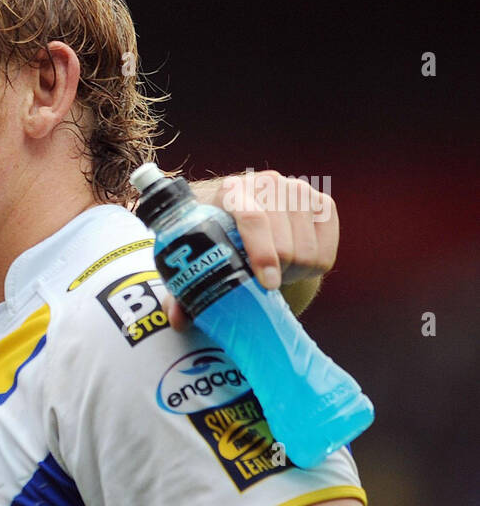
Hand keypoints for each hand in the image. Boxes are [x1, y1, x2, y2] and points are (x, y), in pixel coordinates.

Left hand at [166, 171, 338, 329]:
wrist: (242, 218)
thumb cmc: (214, 240)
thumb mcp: (196, 258)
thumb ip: (181, 289)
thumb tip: (177, 321)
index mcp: (231, 191)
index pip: (253, 219)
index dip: (262, 254)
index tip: (266, 284)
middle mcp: (267, 184)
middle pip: (285, 243)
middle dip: (275, 272)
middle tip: (260, 282)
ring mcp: (297, 191)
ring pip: (307, 250)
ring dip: (292, 272)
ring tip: (273, 271)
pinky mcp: (322, 205)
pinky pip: (326, 249)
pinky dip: (312, 267)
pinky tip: (292, 266)